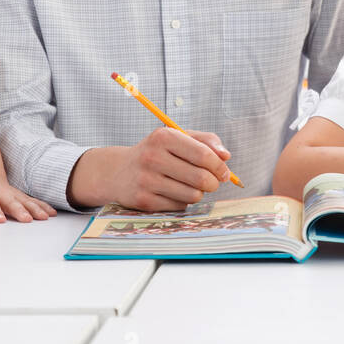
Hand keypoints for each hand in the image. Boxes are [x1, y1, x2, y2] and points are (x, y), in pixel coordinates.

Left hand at [0, 173, 57, 222]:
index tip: (0, 220)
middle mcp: (1, 195)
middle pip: (11, 203)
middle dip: (19, 211)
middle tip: (26, 220)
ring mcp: (13, 195)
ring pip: (25, 202)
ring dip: (35, 209)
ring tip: (44, 218)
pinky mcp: (22, 197)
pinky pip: (34, 202)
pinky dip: (43, 207)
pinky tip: (51, 213)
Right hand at [92, 127, 231, 211]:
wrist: (118, 172)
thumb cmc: (156, 152)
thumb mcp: (177, 137)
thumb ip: (205, 141)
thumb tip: (226, 156)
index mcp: (164, 137)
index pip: (203, 154)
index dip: (219, 166)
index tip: (224, 173)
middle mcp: (152, 157)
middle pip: (200, 178)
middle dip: (213, 183)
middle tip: (212, 183)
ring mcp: (146, 180)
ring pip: (192, 195)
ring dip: (198, 193)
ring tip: (190, 186)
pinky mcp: (143, 201)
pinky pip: (179, 207)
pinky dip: (182, 202)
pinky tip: (172, 193)